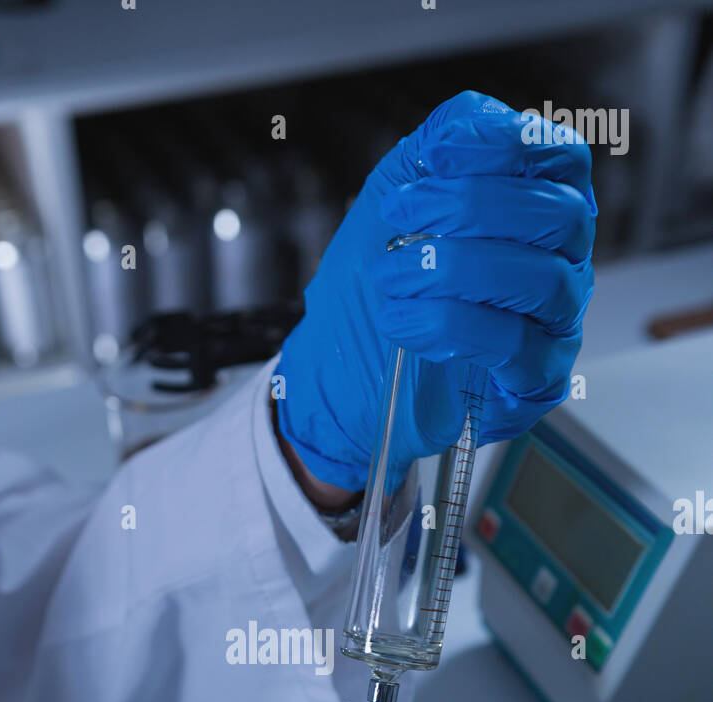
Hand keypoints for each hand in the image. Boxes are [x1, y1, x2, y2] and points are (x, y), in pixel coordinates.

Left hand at [277, 90, 595, 489]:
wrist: (339, 374)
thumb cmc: (373, 291)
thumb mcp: (389, 202)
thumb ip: (431, 151)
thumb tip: (467, 121)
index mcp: (534, 212)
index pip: (562, 158)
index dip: (509, 144)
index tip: (438, 156)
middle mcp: (559, 264)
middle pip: (560, 214)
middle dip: (474, 205)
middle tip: (402, 215)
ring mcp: (554, 325)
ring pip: (543, 280)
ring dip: (455, 269)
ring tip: (391, 276)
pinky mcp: (536, 381)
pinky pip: (516, 346)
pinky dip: (452, 325)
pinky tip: (402, 321)